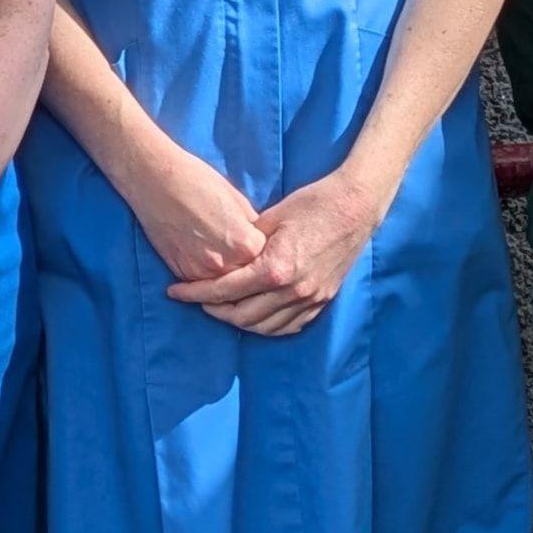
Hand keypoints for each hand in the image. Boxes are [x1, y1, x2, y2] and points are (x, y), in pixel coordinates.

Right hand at [116, 138, 268, 284]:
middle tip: (238, 255)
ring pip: (223, 284)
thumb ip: (251, 227)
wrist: (155, 180)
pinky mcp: (181, 272)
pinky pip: (201, 281)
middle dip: (246, 268)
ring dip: (224, 275)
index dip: (262, 252)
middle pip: (246, 277)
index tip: (257, 246)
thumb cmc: (197, 182)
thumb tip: (258, 242)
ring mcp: (201, 271)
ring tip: (218, 254)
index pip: (266, 261)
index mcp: (246, 244)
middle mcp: (226, 263)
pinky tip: (201, 255)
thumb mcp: (237, 200)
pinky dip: (204, 274)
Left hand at [174, 171, 389, 335]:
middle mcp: (293, 290)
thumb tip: (219, 255)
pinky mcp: (323, 301)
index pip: (224, 291)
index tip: (175, 291)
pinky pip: (290, 326)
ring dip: (239, 321)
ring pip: (265, 327)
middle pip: (241, 316)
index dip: (194, 293)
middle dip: (213, 310)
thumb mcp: (271, 218)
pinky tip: (255, 315)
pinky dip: (267, 326)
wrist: (356, 207)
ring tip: (222, 306)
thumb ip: (243, 242)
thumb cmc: (312, 204)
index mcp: (275, 268)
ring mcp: (310, 299)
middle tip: (197, 298)